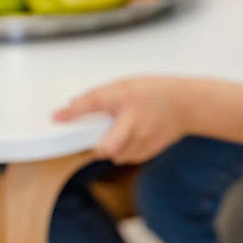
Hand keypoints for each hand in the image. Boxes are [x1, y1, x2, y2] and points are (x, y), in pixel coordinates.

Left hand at [53, 77, 188, 163]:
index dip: (72, 112)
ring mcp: (143, 137)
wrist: (186, 104)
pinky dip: (126, 150)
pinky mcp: (149, 150)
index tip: (56, 117)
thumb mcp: (126, 85)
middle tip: (100, 140)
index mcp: (125, 96)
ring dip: (113, 148)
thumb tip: (74, 108)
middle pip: (106, 147)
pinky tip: (136, 137)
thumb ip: (102, 97)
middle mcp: (133, 118)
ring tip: (125, 132)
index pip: (93, 103)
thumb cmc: (154, 92)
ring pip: (115, 155)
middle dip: (99, 147)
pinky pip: (128, 157)